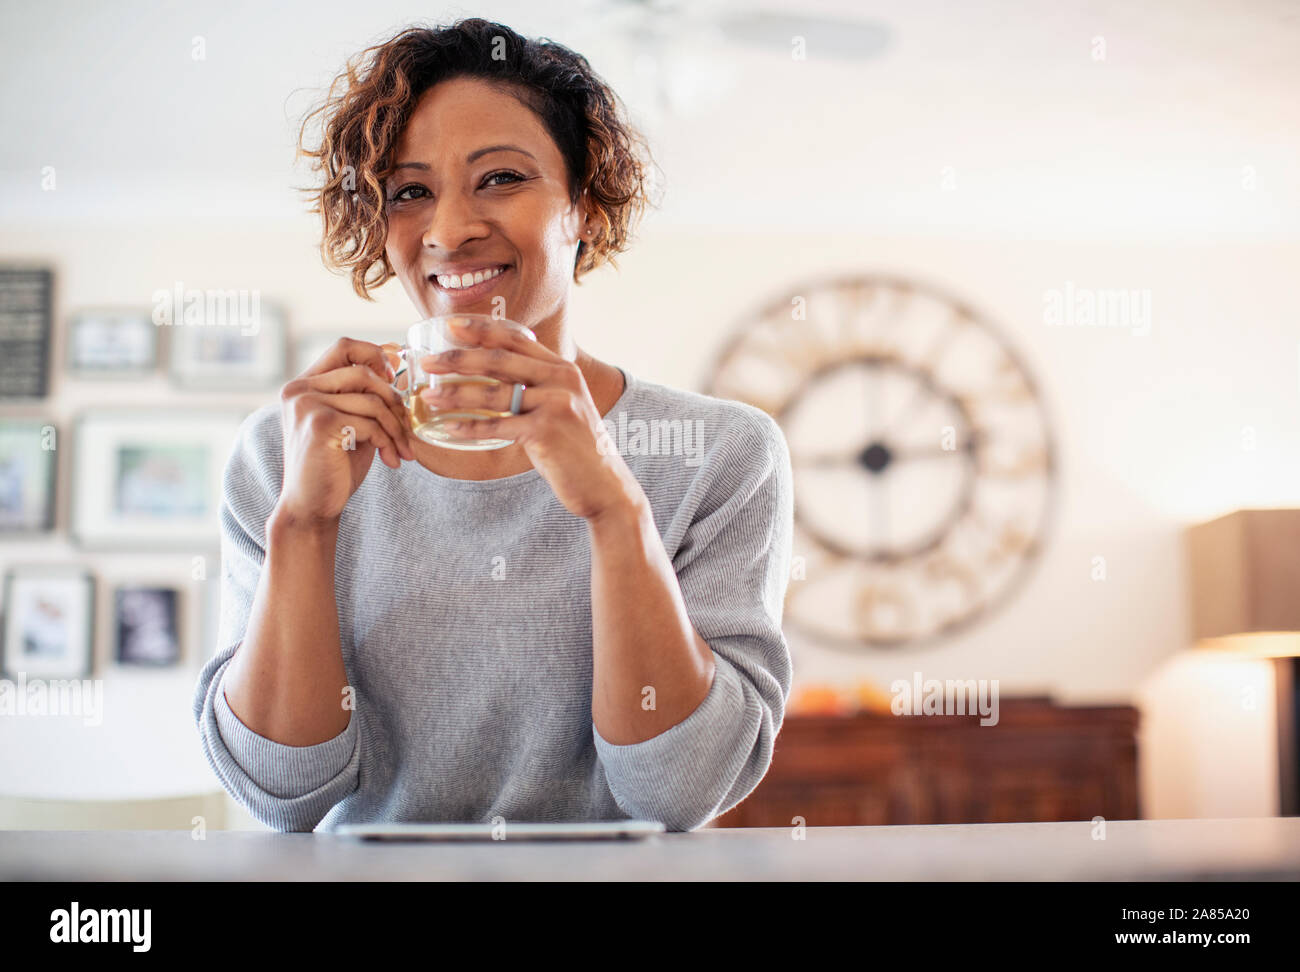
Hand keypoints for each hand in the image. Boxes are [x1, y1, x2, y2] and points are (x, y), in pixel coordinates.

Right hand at [276, 337, 415, 524]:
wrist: (312, 507)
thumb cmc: (335, 466)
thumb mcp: (352, 423)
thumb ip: (365, 396)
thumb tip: (398, 360)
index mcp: (304, 384)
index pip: (344, 346)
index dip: (375, 354)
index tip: (394, 379)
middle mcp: (299, 389)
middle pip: (364, 372)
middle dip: (394, 400)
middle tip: (407, 428)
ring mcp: (306, 405)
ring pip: (372, 401)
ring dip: (396, 429)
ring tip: (402, 451)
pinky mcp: (319, 425)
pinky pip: (370, 423)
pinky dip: (388, 442)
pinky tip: (390, 461)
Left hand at [419, 318, 640, 519]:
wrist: (603, 484)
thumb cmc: (575, 447)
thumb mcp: (562, 407)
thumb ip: (536, 388)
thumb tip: (494, 379)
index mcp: (562, 369)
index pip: (515, 340)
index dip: (480, 330)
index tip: (449, 326)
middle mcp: (561, 379)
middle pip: (498, 361)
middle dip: (457, 360)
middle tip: (426, 362)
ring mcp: (555, 404)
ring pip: (493, 393)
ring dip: (456, 394)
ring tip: (428, 396)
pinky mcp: (546, 431)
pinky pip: (498, 426)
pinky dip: (470, 427)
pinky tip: (449, 428)